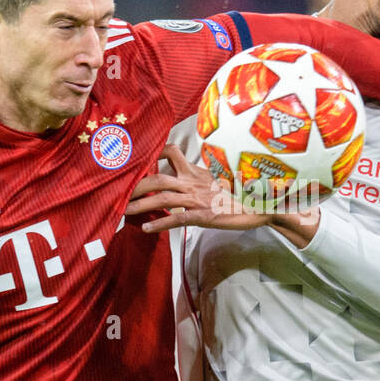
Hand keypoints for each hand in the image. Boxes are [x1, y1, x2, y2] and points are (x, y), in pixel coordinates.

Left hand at [125, 144, 276, 233]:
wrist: (261, 205)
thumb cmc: (239, 194)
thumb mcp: (217, 180)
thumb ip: (198, 179)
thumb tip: (182, 182)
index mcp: (196, 171)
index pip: (171, 152)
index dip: (150, 155)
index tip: (136, 162)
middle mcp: (194, 182)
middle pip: (157, 177)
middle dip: (135, 186)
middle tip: (119, 193)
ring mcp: (198, 198)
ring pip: (162, 198)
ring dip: (140, 205)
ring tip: (123, 212)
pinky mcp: (204, 215)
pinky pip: (177, 218)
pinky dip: (159, 223)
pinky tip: (146, 229)